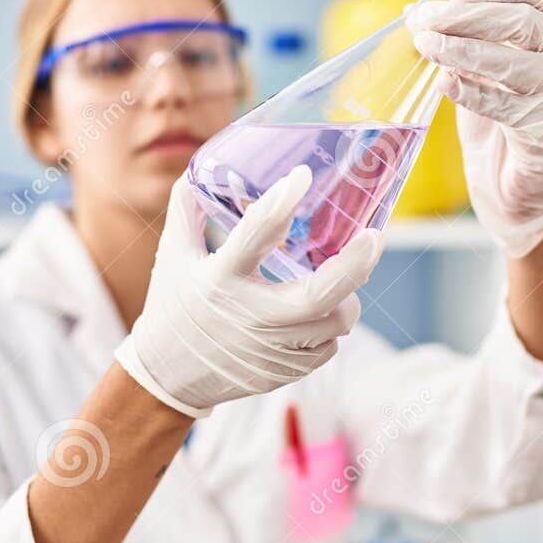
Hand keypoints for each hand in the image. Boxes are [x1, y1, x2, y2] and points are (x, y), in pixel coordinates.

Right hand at [114, 166, 382, 417]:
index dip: (281, 203)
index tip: (301, 176)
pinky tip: (320, 312)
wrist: (166, 378)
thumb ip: (188, 209)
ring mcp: (271, 350)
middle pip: (320, 295)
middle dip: (355, 264)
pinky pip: (328, 347)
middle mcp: (250, 317)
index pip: (255, 235)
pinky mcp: (284, 372)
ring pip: (334, 322)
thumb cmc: (173, 308)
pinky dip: (330, 326)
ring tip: (343, 278)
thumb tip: (200, 165)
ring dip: (346, 297)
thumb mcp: (173, 255)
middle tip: (375, 237)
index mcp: (220, 280)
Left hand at [407, 0, 542, 257]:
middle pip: (522, 24)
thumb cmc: (498, 114)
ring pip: (513, 65)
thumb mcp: (477, 70)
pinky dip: (470, 93)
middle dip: (468, 19)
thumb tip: (411, 12)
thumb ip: (455, 40)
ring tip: (426, 46)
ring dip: (463, 52)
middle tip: (426, 20)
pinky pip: (504, 108)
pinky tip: (443, 82)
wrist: (516, 176)